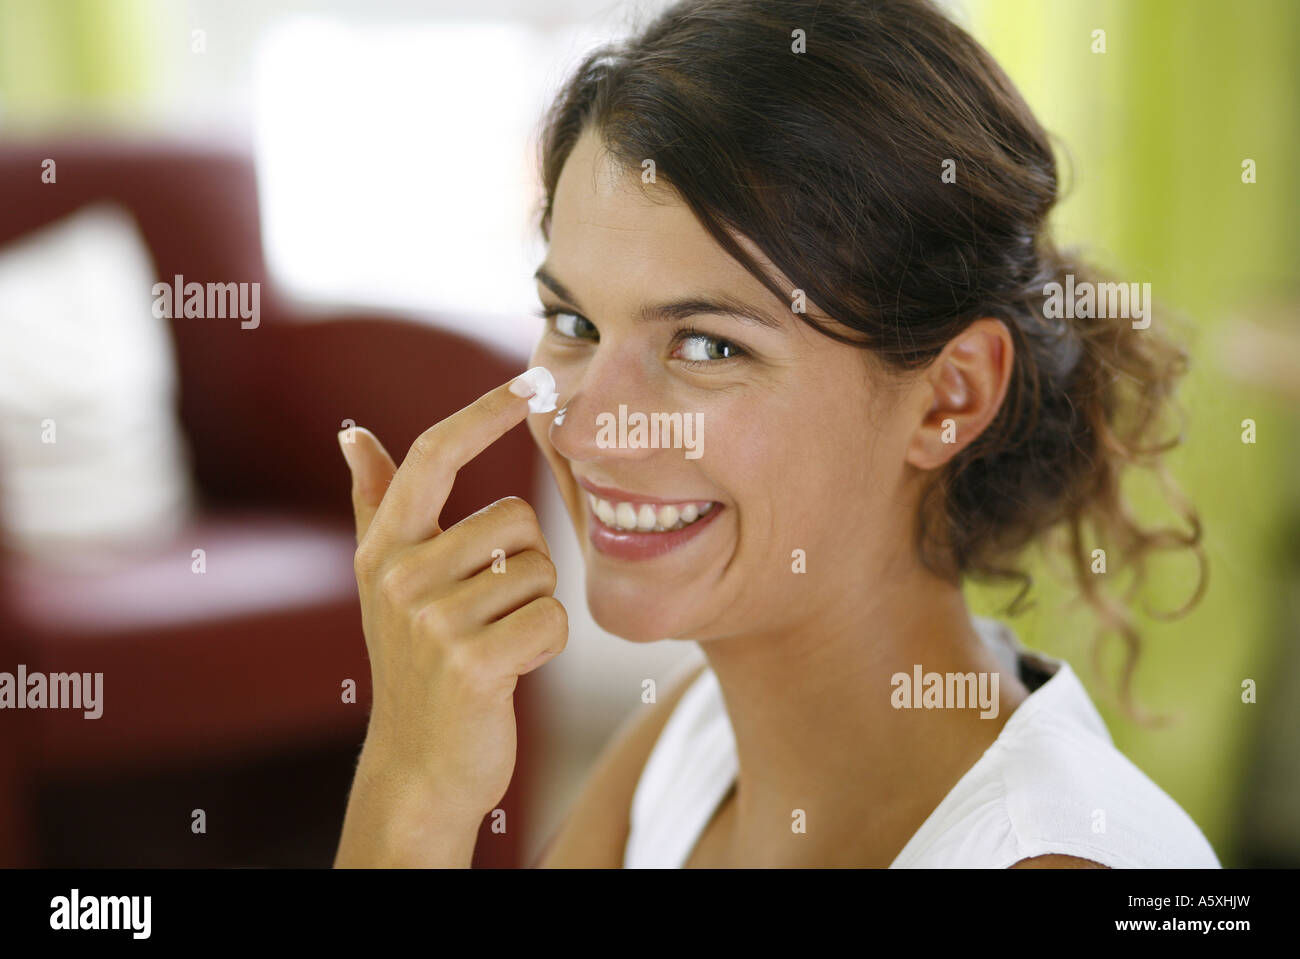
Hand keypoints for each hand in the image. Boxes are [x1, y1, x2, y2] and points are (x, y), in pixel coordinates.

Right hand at [336, 371, 567, 855]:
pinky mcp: (472, 662)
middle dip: (526, 565)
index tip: (531, 377)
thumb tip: (352, 433)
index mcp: (384, 547)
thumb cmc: (418, 665)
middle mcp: (398, 574)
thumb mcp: (386, 582)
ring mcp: (431, 620)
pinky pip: (553, 619)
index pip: (434, 454)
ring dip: (535, 608)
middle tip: (491, 614)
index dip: (484, 412)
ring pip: (540, 570)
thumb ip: (374, 504)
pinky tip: (511, 671)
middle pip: (516, 519)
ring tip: (496, 643)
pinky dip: (548, 646)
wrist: (421, 766)